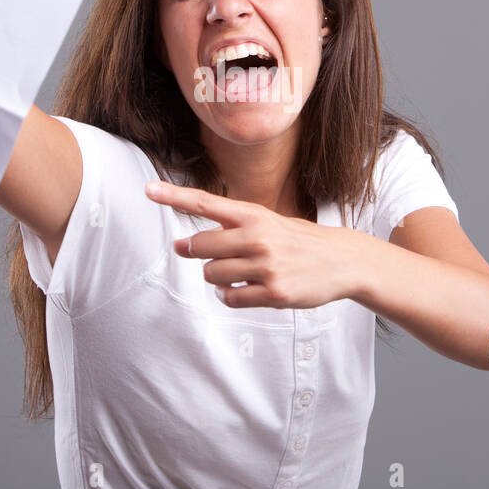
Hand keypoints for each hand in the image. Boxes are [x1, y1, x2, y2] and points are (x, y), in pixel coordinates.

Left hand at [143, 179, 358, 308]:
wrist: (341, 260)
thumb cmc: (296, 240)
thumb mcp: (266, 222)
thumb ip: (226, 229)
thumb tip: (182, 244)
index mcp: (253, 215)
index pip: (205, 202)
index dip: (174, 196)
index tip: (148, 190)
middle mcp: (257, 237)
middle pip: (200, 246)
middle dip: (198, 253)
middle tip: (214, 256)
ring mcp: (265, 266)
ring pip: (212, 275)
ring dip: (216, 278)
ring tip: (238, 274)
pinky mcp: (273, 292)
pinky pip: (230, 298)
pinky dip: (229, 296)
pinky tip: (244, 290)